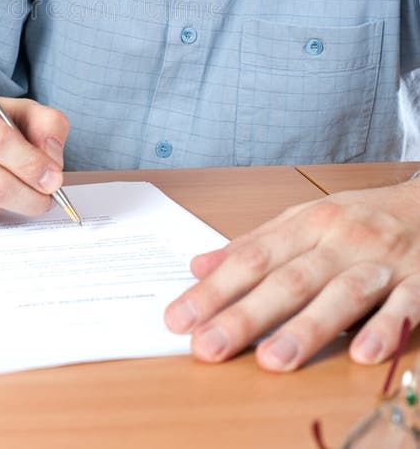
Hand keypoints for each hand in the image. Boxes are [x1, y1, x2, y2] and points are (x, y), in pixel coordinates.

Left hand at [164, 181, 419, 370]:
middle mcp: (341, 240)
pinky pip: (404, 306)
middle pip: (289, 280)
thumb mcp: (305, 217)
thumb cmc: (360, 216)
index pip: (253, 258)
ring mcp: (381, 261)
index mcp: (308, 223)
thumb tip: (199, 264)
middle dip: (246, 315)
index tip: (180, 317)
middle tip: (208, 346)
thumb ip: (254, 242)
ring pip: (341, 294)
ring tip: (272, 361)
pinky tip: (362, 353)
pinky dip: (385, 328)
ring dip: (307, 328)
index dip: (215, 289)